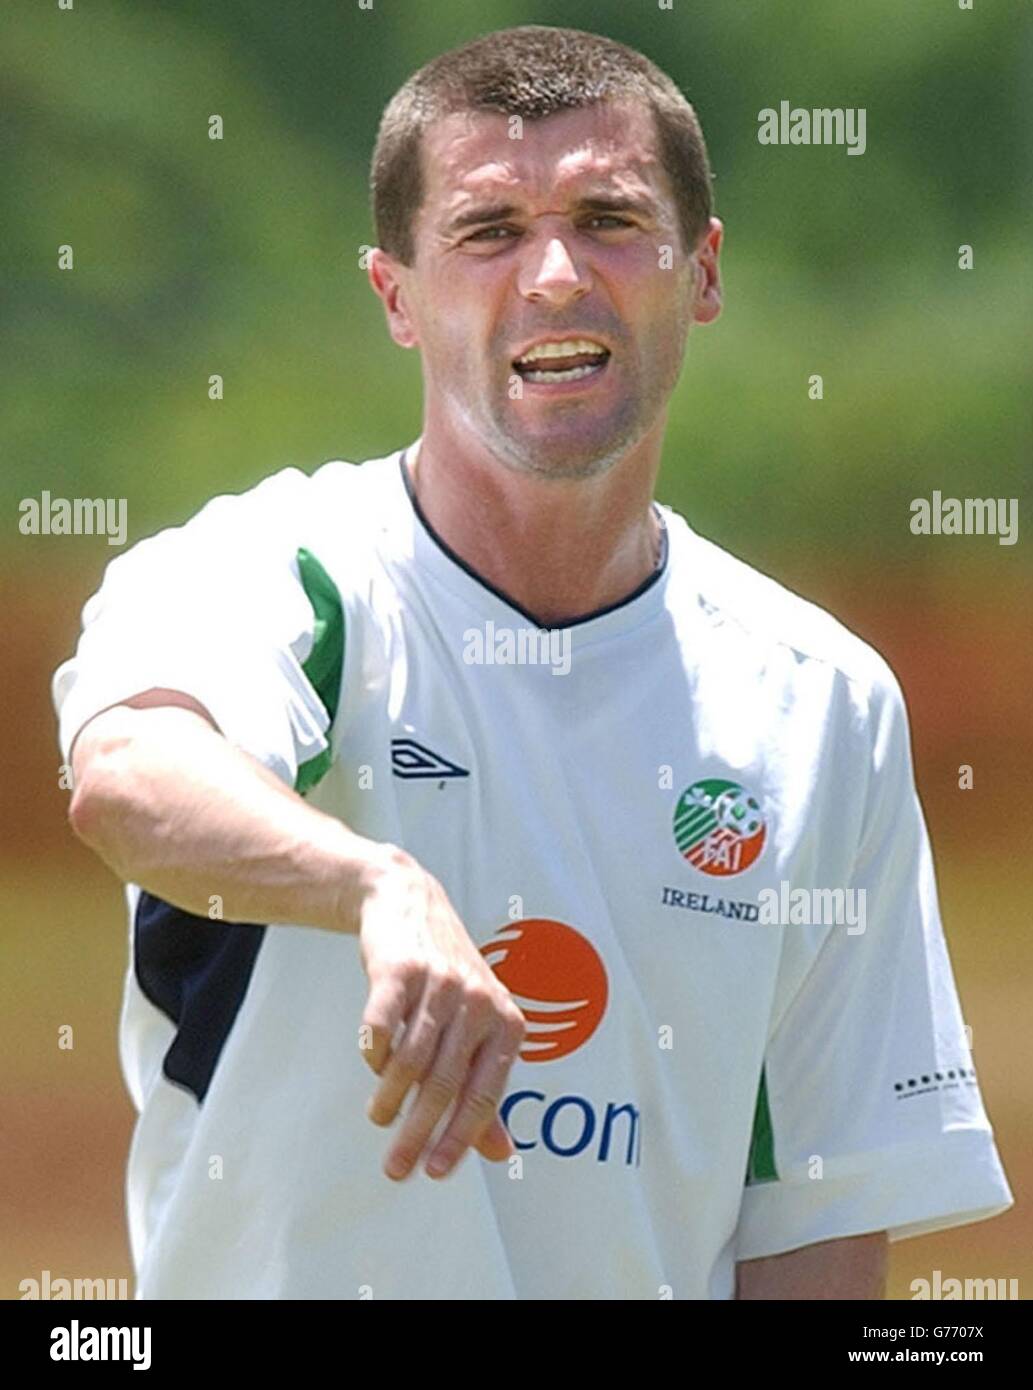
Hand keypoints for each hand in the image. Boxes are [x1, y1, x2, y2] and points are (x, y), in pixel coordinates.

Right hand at [357, 847, 525, 1180]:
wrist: (408, 903)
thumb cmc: (448, 978)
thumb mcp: (477, 1028)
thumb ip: (485, 1090)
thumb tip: (501, 1153)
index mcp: (505, 1021)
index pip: (483, 1094)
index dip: (459, 1139)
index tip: (434, 1172)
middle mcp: (477, 1002)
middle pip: (444, 1084)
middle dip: (418, 1133)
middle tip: (395, 1167)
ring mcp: (439, 983)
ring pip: (411, 1060)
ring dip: (390, 1099)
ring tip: (379, 1116)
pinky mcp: (399, 969)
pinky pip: (381, 1026)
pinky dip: (372, 1052)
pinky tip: (371, 1064)